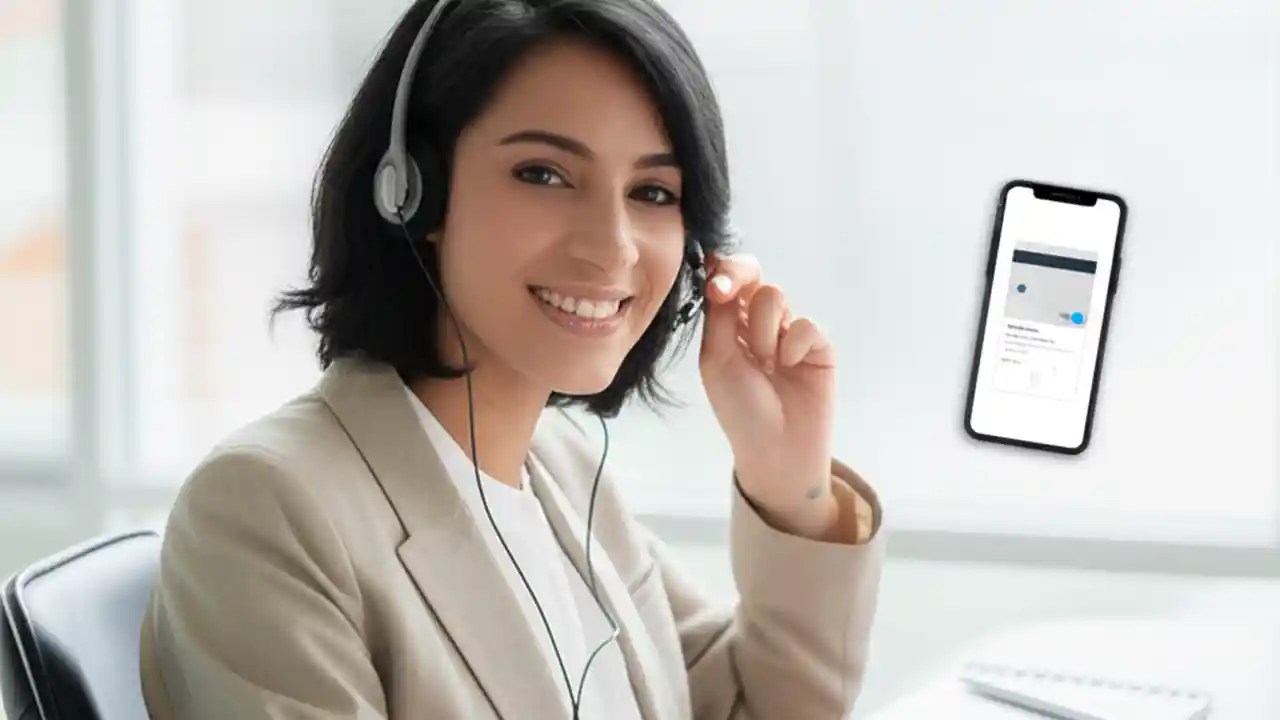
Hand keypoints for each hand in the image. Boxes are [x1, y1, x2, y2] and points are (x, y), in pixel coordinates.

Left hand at [698, 253, 838, 536]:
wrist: (775, 448)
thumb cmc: (740, 408)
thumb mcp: (716, 359)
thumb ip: (718, 315)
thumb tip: (714, 267)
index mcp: (731, 324)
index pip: (729, 279)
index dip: (723, 272)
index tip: (714, 286)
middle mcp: (760, 322)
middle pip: (753, 276)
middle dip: (739, 278)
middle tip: (726, 294)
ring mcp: (790, 331)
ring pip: (775, 297)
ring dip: (760, 329)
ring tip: (764, 364)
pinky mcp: (819, 345)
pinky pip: (804, 325)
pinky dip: (791, 345)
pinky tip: (788, 367)